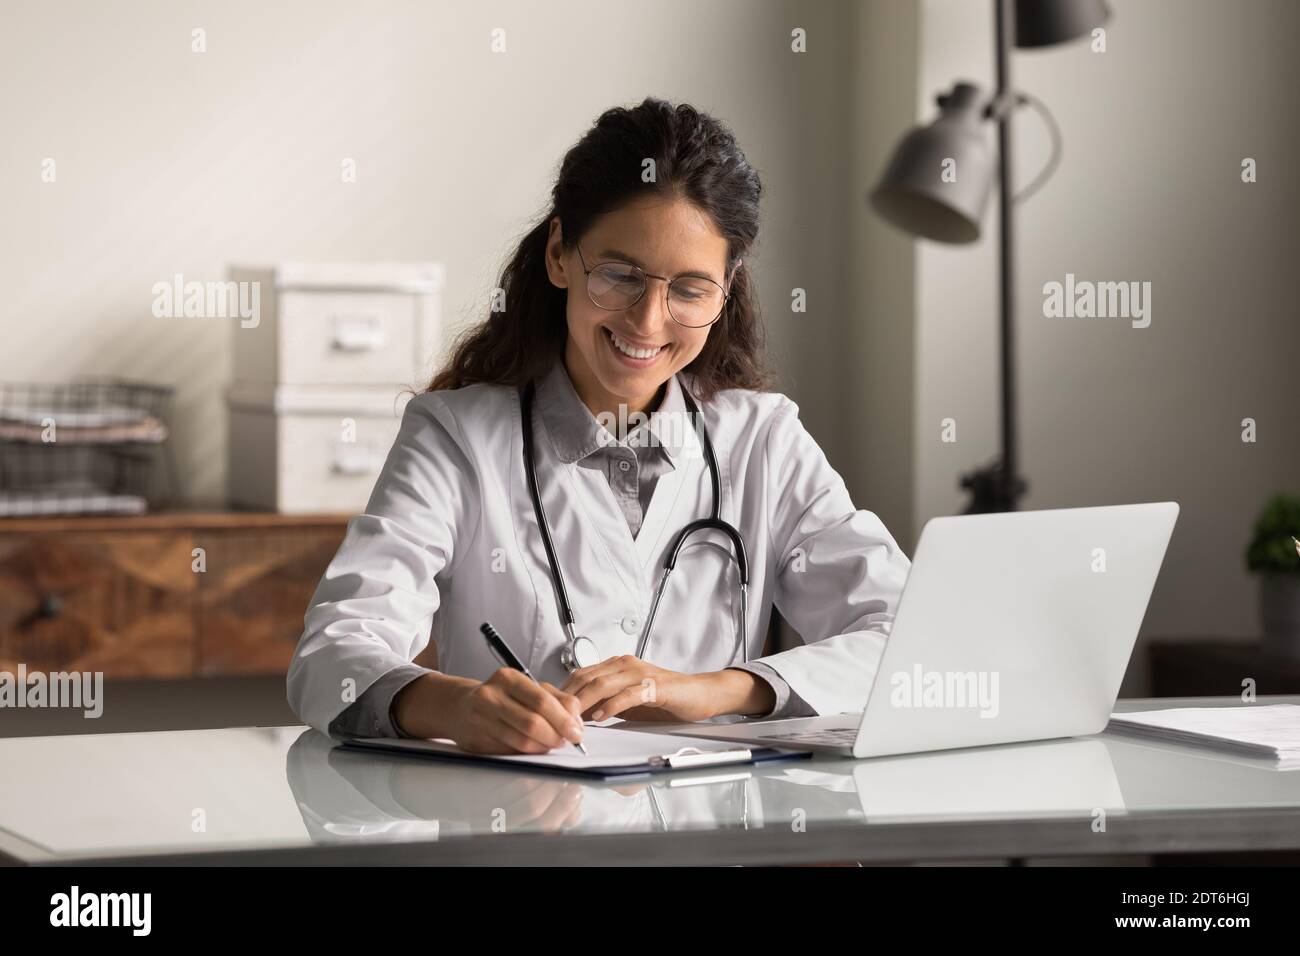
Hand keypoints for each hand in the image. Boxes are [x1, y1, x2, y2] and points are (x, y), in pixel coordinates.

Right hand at [395, 669, 585, 754]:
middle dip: (556, 735)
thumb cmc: (500, 696)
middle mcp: (491, 696)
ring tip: (551, 744)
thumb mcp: (527, 688)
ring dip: (544, 747)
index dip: (563, 719)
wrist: (460, 706)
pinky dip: (528, 753)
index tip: (576, 730)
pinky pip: (511, 751)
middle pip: (533, 722)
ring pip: (522, 741)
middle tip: (567, 741)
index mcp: (508, 678)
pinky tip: (534, 748)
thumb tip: (576, 719)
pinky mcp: (477, 741)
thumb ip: (555, 698)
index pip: (542, 700)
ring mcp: (481, 720)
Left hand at [561, 656, 770, 722]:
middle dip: (568, 700)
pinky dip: (612, 706)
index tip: (550, 712)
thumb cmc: (665, 698)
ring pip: (602, 684)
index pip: (580, 675)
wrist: (701, 693)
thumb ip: (604, 704)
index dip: (563, 693)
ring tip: (573, 721)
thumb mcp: (628, 701)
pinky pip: (628, 694)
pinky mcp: (655, 686)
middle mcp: (625, 664)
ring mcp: (640, 673)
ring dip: (584, 704)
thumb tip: (577, 717)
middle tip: (556, 720)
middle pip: (585, 678)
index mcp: (616, 665)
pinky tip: (601, 718)